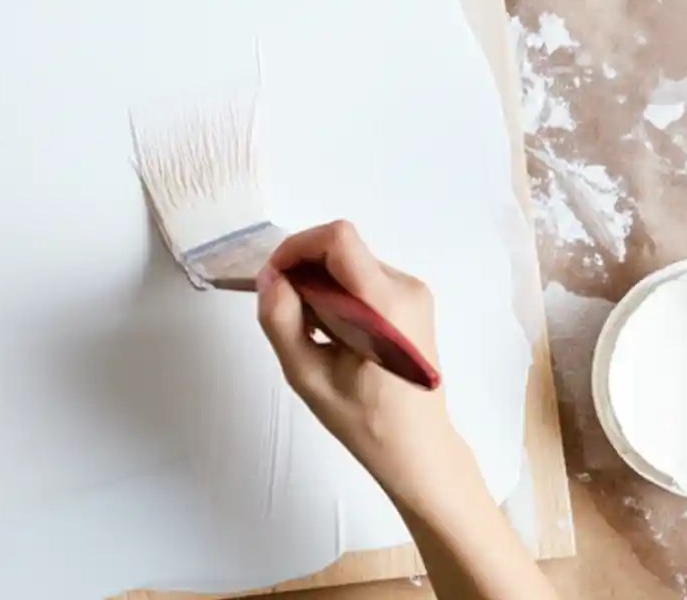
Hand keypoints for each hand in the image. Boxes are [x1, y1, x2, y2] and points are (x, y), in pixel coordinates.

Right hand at [256, 221, 468, 502]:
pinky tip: (332, 333)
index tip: (273, 281)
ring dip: (319, 286)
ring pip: (348, 264)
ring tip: (311, 334)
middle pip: (340, 250)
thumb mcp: (307, 375)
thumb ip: (281, 320)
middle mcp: (405, 287)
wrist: (417, 447)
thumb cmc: (363, 420)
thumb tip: (269, 277)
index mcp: (385, 305)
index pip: (337, 239)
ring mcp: (412, 292)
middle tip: (287, 317)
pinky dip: (336, 295)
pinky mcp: (410, 300)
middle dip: (303, 272)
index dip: (296, 248)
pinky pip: (362, 279)